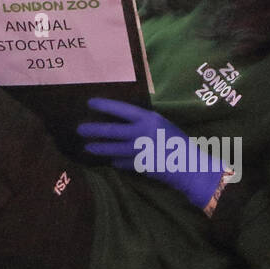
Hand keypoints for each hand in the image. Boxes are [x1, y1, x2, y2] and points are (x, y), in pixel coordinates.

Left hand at [77, 98, 224, 211]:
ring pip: (113, 149)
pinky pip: (123, 163)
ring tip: (87, 148)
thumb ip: (145, 123)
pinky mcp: (139, 165)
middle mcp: (141, 133)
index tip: (90, 103)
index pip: (122, 109)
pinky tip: (112, 162)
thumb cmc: (179, 142)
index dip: (105, 105)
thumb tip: (126, 122)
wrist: (190, 166)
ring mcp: (139, 150)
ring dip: (99, 148)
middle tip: (79, 129)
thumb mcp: (163, 125)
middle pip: (112, 130)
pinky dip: (117, 162)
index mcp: (148, 119)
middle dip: (94, 129)